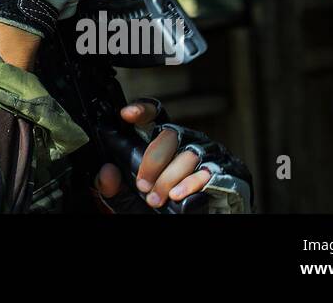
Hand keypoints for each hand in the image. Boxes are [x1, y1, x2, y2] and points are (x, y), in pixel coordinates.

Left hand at [94, 99, 253, 213]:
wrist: (197, 222)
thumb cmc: (166, 209)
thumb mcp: (133, 201)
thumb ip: (115, 189)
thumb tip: (106, 173)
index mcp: (166, 143)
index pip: (156, 116)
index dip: (143, 110)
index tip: (126, 115)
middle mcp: (188, 142)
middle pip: (170, 135)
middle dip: (152, 161)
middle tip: (142, 185)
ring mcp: (209, 155)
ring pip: (187, 155)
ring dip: (168, 179)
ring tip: (156, 200)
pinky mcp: (227, 172)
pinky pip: (207, 173)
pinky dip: (190, 184)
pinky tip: (177, 196)